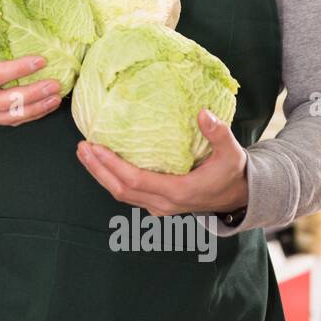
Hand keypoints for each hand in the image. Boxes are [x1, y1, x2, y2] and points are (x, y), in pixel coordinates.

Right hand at [0, 0, 60, 125]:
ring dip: (33, 110)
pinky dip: (24, 117)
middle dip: (32, 95)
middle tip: (55, 85)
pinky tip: (42, 107)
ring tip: (56, 98)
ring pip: (4, 117)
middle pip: (2, 103)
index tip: (40, 60)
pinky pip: (2, 121)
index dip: (16, 70)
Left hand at [76, 109, 247, 215]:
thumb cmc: (233, 173)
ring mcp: (158, 207)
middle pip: (120, 189)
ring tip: (84, 153)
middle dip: (98, 169)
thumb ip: (218, 133)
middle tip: (81, 147)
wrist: (239, 198)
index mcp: (178, 191)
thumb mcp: (232, 153)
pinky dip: (110, 178)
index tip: (94, 147)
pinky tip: (101, 163)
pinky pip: (127, 193)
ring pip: (121, 194)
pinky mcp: (156, 204)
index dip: (112, 165)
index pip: (135, 180)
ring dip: (100, 174)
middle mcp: (163, 203)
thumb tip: (203, 113)